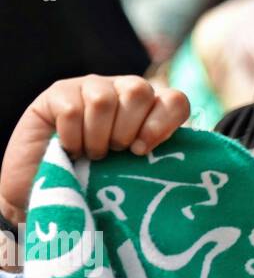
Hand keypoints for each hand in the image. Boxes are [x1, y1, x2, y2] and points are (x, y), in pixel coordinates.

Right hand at [0, 76, 188, 228]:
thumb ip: (157, 159)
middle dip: (125, 129)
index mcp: (151, 109)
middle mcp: (124, 91)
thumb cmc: (95, 183)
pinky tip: (67, 147)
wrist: (43, 191)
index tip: (141, 150)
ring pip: (104, 100)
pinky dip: (71, 136)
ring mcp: (91, 87)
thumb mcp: (133, 172)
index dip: (162, 123)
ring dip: (95, 136)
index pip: (175, 101)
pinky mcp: (59, 92)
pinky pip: (72, 109)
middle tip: (112, 152)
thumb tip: (186, 164)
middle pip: (139, 91)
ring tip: (90, 153)